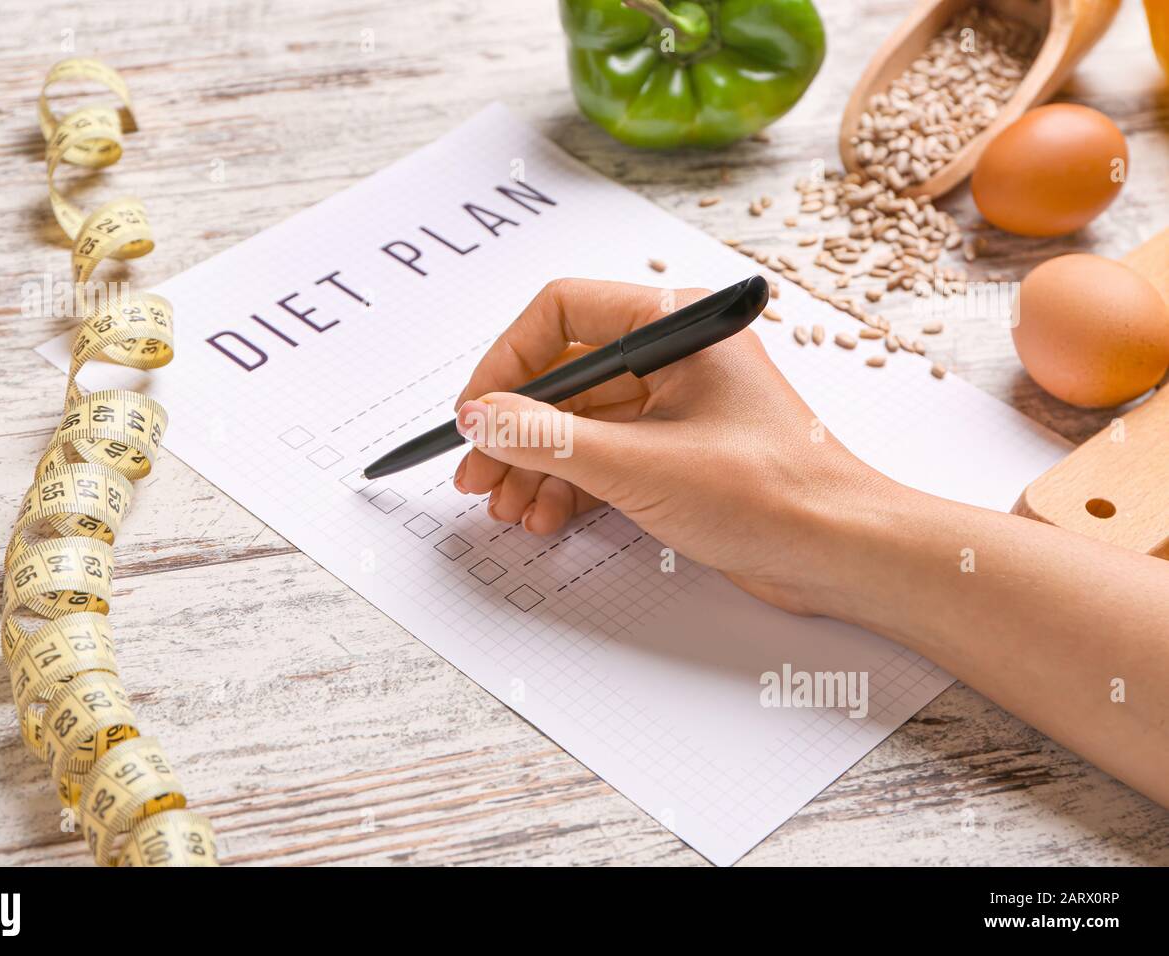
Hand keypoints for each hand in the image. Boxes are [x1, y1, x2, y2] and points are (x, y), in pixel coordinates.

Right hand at [452, 278, 892, 614]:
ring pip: (580, 422)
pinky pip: (605, 456)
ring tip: (506, 507)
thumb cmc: (774, 495)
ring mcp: (676, 406)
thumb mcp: (641, 467)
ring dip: (537, 464)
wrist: (843, 554)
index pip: (563, 312)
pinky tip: (545, 518)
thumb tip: (481, 418)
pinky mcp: (679, 453)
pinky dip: (570, 485)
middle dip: (515, 429)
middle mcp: (674, 355)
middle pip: (564, 374)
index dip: (508, 363)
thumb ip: (549, 439)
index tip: (476, 414)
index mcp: (675, 325)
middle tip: (476, 475)